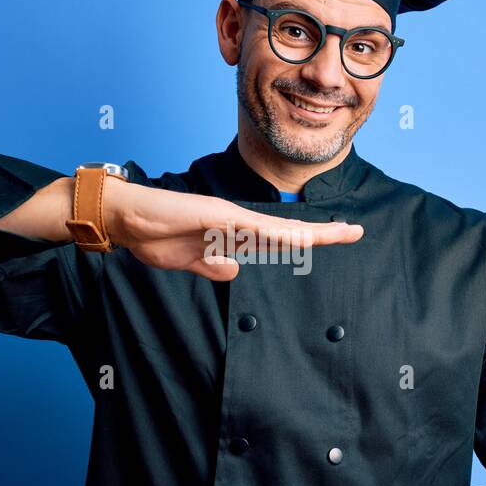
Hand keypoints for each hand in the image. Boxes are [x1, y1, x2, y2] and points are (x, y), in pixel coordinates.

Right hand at [104, 178, 363, 281]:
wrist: (128, 219)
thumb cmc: (154, 236)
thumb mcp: (191, 262)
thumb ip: (212, 266)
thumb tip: (235, 270)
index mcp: (231, 235)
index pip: (275, 241)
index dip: (303, 242)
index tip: (329, 243)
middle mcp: (237, 223)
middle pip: (287, 232)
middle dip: (322, 234)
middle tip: (356, 232)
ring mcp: (229, 217)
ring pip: (278, 229)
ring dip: (311, 233)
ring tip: (344, 233)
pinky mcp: (217, 216)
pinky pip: (255, 228)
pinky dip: (279, 234)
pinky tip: (301, 237)